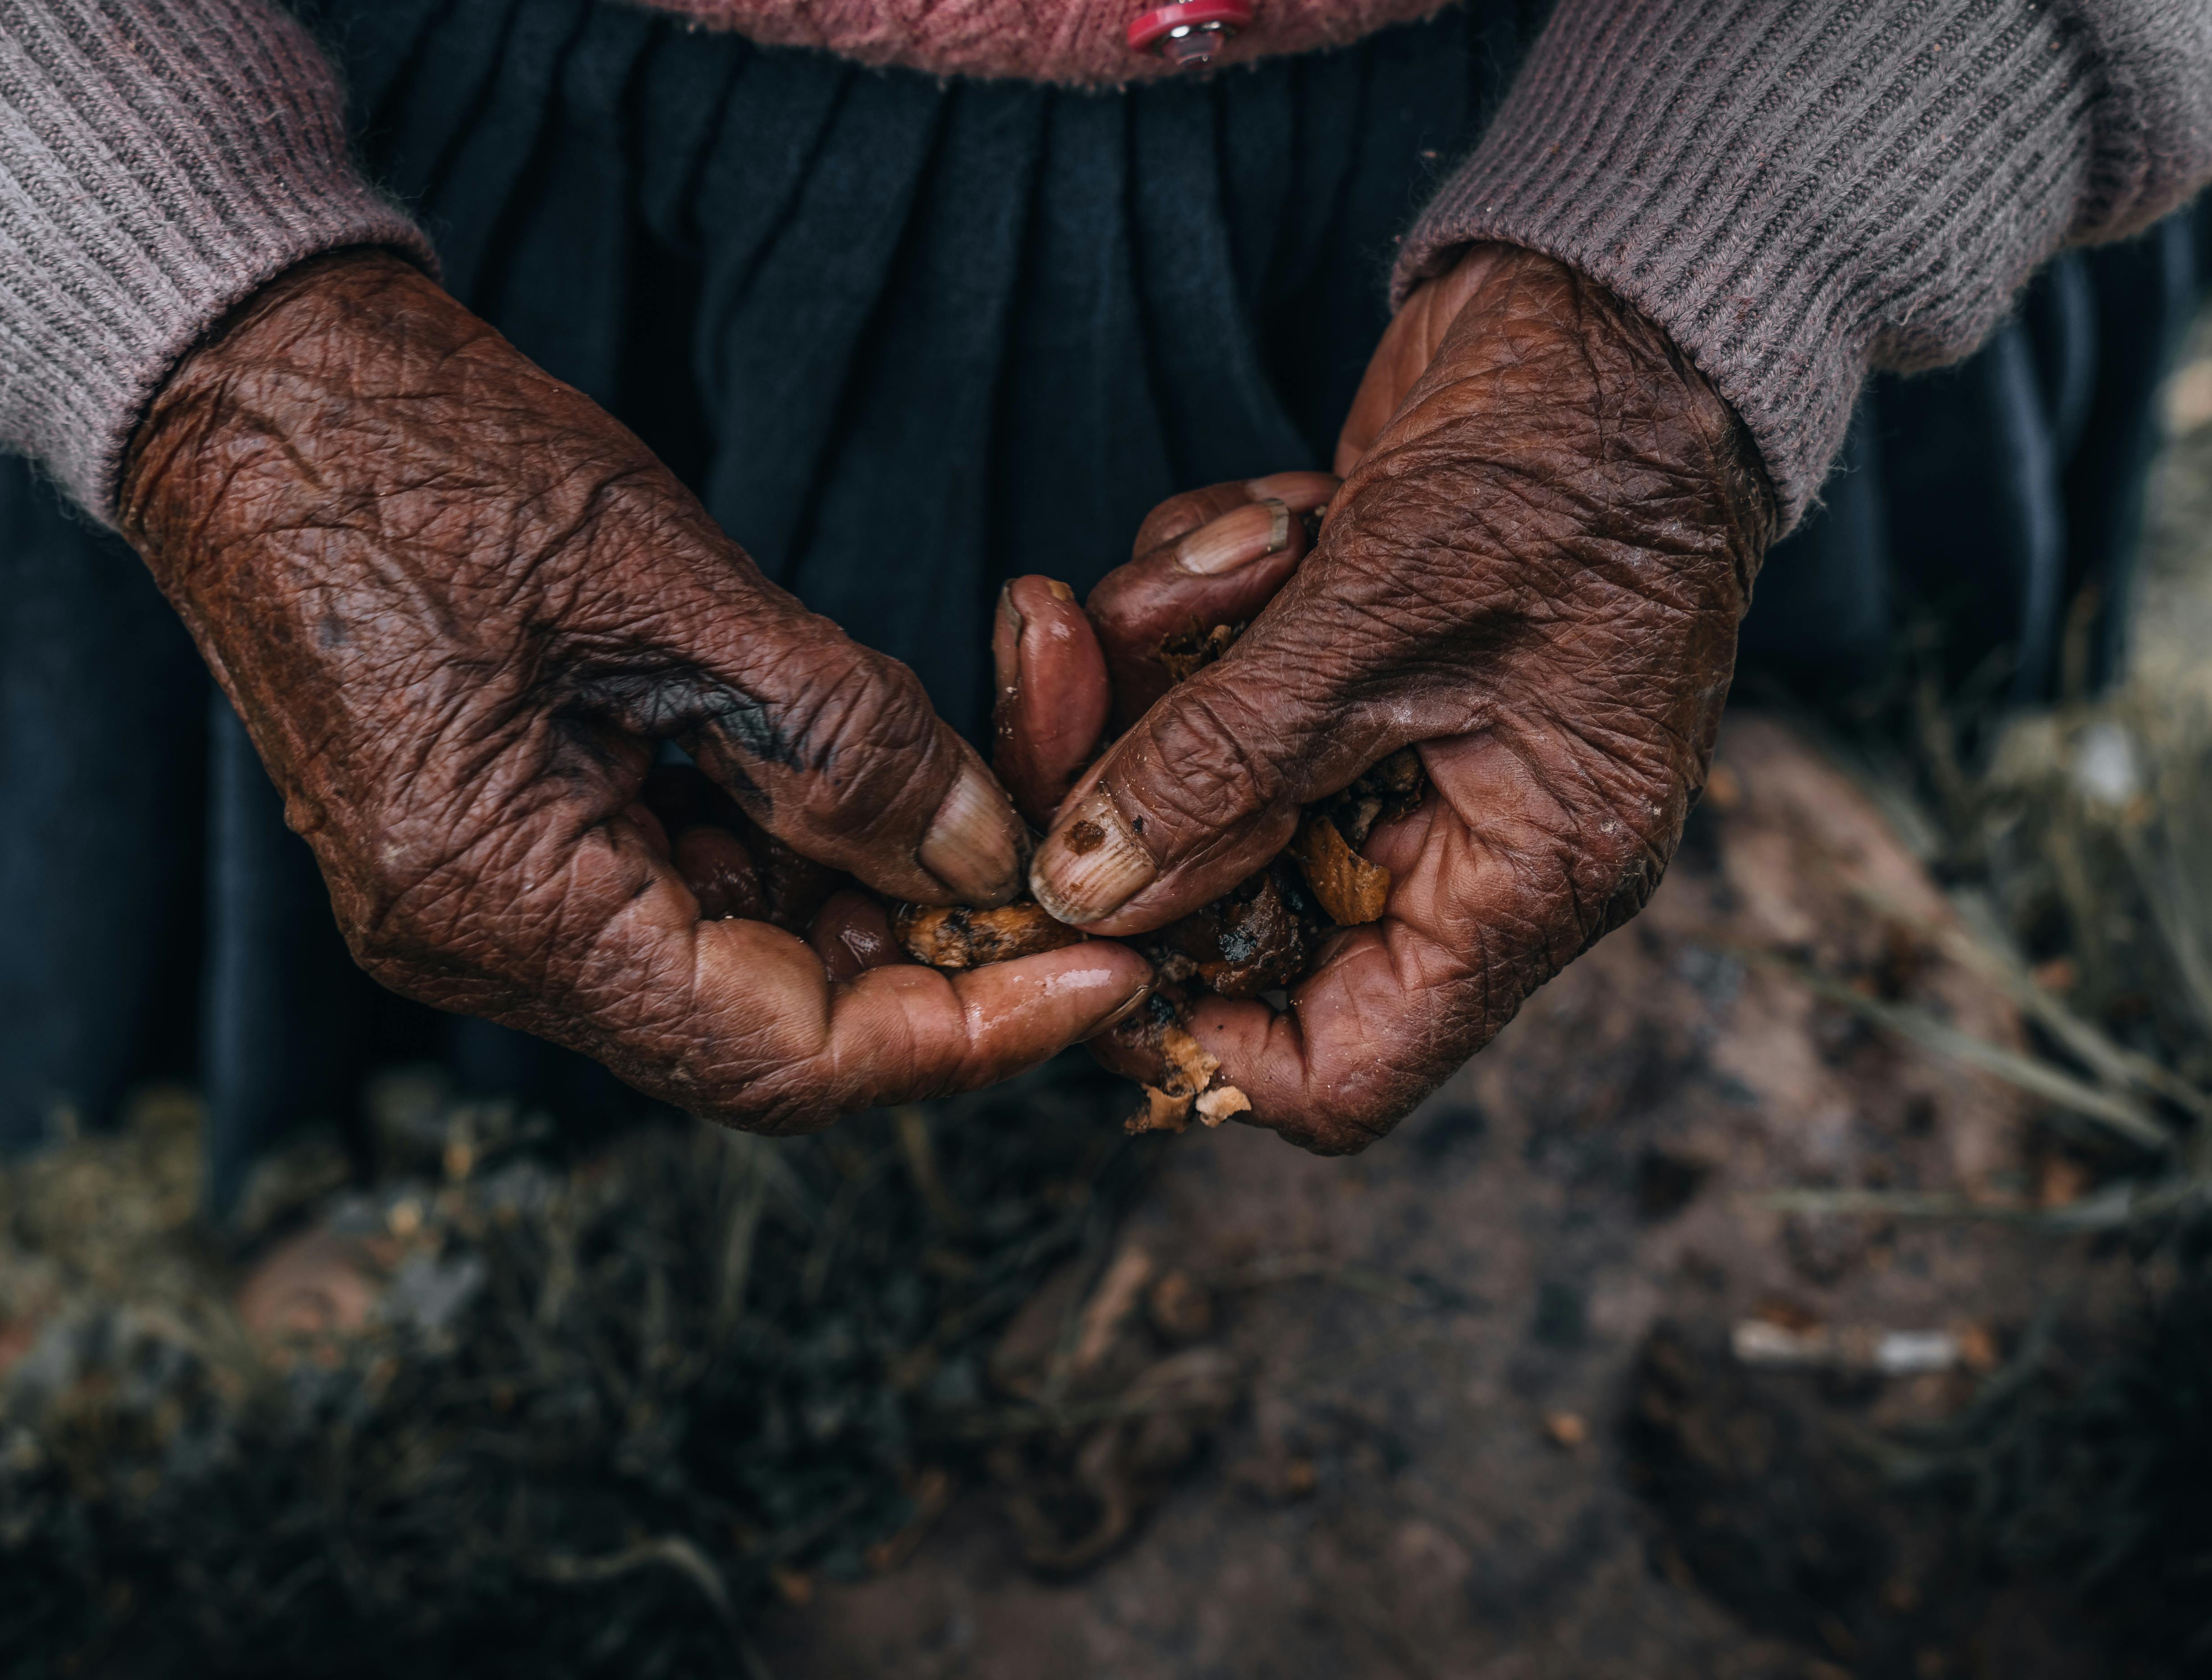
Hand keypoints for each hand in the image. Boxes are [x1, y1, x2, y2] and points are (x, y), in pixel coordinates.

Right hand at [118, 251, 1149, 1130]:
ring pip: (712, 970)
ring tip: (948, 801)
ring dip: (844, 905)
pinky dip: (764, 857)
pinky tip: (828, 776)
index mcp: (495, 899)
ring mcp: (466, 908)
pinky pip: (656, 903)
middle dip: (916, 969)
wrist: (254, 389)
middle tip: (1043, 879)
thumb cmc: (426, 456)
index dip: (954, 1036)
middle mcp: (469, 944)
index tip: (1094, 982)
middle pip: (749, 1034)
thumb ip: (838, 734)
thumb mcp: (666, 581)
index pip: (771, 1055)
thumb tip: (982, 853)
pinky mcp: (480, 853)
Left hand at [1025, 245, 1775, 1151]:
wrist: (1623, 305)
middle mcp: (1461, 845)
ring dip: (1170, 661)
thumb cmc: (1563, 462)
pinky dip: (1208, 600)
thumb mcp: (1377, 615)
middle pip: (1233, 916)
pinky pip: (1219, 686)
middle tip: (1062, 657)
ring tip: (1236, 554)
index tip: (1082, 935)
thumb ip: (1218, 765)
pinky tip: (1273, 517)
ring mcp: (1402, 755)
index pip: (1337, 1071)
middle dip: (1132, 788)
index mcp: (1521, 884)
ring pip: (1203, 786)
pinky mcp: (1350, 669)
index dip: (1198, 1032)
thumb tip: (1082, 888)